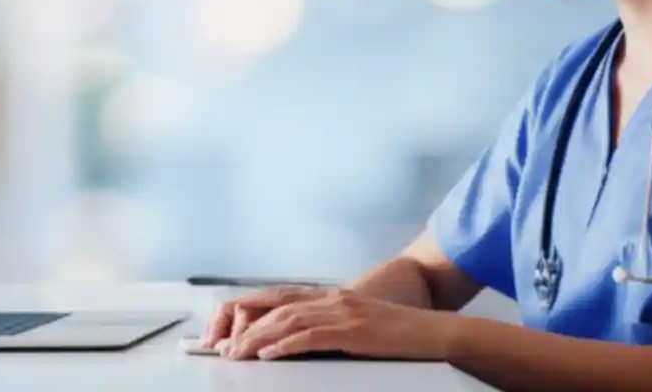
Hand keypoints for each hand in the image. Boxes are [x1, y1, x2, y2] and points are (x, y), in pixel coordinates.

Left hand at [222, 287, 456, 360]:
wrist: (431, 333)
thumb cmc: (395, 333)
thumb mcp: (355, 322)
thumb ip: (327, 324)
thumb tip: (294, 340)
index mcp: (330, 295)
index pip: (278, 296)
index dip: (249, 309)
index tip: (227, 328)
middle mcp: (331, 298)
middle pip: (275, 305)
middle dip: (244, 324)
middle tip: (221, 345)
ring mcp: (342, 312)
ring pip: (287, 320)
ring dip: (256, 338)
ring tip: (235, 354)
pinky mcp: (352, 330)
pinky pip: (310, 337)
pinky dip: (285, 345)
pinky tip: (268, 355)